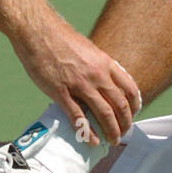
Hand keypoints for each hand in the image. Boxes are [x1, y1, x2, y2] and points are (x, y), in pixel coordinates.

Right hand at [11, 16, 141, 145]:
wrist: (37, 31)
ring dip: (111, 131)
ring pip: (104, 114)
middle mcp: (97, 74)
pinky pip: (78, 117)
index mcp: (105, 62)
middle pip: (120, 105)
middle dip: (124, 123)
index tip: (133, 114)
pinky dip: (87, 132)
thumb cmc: (59, 38)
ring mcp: (79, 84)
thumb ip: (97, 65)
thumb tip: (102, 79)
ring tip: (112, 141)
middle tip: (123, 134)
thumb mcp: (87, 49)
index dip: (134, 105)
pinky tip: (92, 141)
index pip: (129, 88)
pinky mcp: (61, 92)